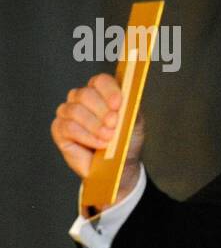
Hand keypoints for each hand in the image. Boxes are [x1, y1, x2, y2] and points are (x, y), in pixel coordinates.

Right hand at [51, 73, 143, 199]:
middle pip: (85, 94)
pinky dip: (86, 136)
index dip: (108, 90)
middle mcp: (82, 98)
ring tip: (108, 138)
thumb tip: (123, 100)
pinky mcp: (59, 128)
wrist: (118, 166)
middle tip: (113, 125)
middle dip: (102, 111)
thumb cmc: (125, 142)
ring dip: (95, 126)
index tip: (118, 104)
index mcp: (102, 92)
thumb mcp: (134, 124)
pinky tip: (99, 144)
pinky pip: (68, 126)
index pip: (100, 81)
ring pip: (75, 110)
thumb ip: (130, 109)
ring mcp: (68, 112)